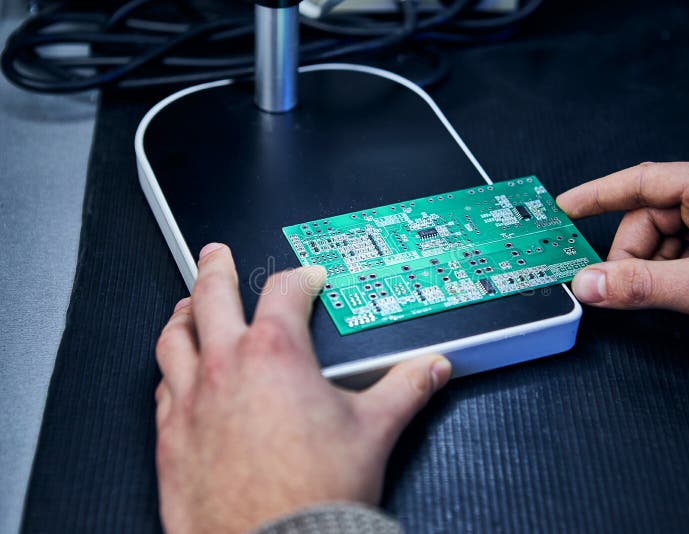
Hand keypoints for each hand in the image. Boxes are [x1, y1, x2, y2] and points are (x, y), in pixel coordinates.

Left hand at [154, 243, 451, 533]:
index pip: (285, 292)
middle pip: (212, 296)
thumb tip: (430, 368)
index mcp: (276, 354)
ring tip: (186, 305)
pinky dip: (170, 372)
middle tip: (217, 255)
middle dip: (217, 269)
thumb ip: (405, 388)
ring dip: (182, 314)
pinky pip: (162, 389)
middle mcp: (226, 367)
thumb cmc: (315, 490)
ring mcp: (191, 400)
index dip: (301, 277)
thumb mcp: (374, 430)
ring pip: (174, 339)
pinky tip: (176, 376)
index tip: (308, 278)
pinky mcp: (171, 437)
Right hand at [556, 158, 688, 353]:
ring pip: (666, 239)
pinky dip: (672, 274)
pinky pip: (685, 252)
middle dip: (631, 254)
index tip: (563, 208)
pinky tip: (682, 294)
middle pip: (651, 216)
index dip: (597, 194)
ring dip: (653, 268)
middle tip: (617, 285)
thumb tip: (591, 283)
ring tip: (664, 295)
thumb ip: (641, 286)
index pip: (643, 181)